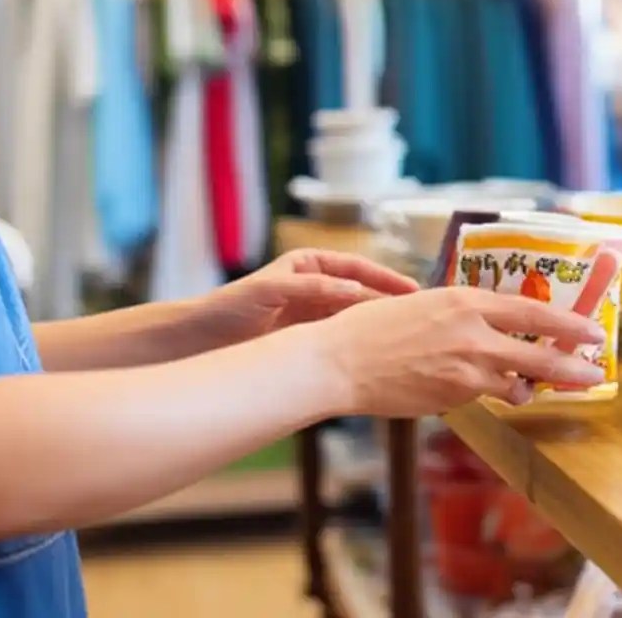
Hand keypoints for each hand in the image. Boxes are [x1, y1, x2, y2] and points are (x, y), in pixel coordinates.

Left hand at [201, 249, 419, 342]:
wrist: (200, 340)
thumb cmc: (229, 306)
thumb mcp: (270, 289)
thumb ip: (311, 288)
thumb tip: (354, 290)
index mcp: (310, 266)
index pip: (358, 268)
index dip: (386, 278)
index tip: (412, 290)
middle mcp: (317, 288)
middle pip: (363, 293)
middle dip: (391, 303)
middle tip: (421, 315)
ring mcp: (316, 316)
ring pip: (357, 318)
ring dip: (380, 327)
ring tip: (408, 337)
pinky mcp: (309, 341)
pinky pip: (343, 340)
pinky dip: (361, 345)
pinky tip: (380, 355)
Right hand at [311, 287, 607, 416]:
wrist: (341, 362)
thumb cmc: (374, 328)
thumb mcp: (425, 303)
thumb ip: (463, 314)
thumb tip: (491, 323)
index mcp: (466, 301)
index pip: (533, 312)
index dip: (569, 323)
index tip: (593, 331)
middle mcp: (473, 335)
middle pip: (540, 356)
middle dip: (572, 367)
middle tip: (594, 372)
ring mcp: (465, 371)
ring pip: (515, 384)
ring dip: (527, 388)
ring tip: (530, 388)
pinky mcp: (452, 399)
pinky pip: (482, 397)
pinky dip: (488, 394)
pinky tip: (477, 390)